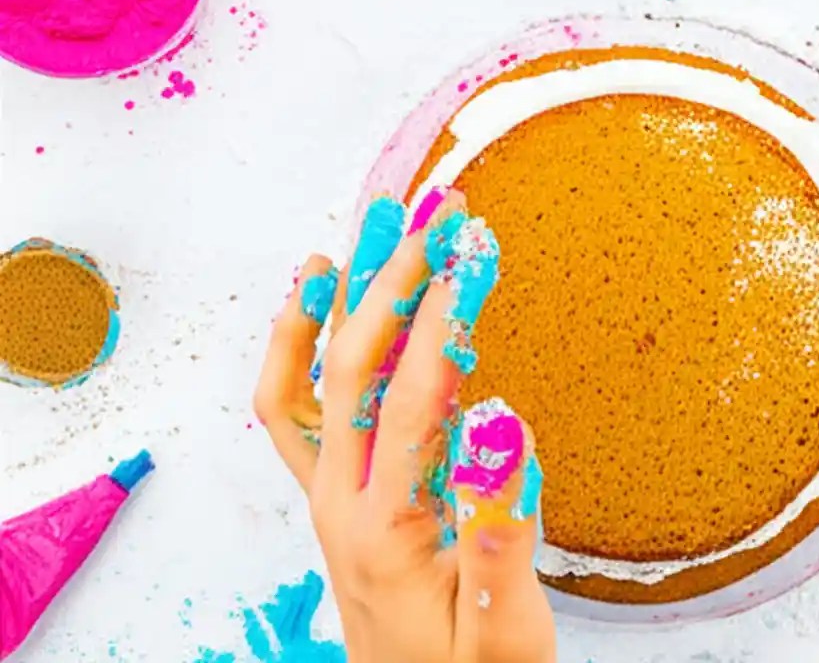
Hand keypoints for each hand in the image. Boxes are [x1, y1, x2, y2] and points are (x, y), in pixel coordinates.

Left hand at [254, 192, 554, 662]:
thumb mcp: (504, 631)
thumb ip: (501, 539)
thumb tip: (503, 432)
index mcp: (388, 527)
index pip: (412, 397)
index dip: (442, 319)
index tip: (472, 253)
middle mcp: (342, 500)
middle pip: (351, 367)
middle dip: (391, 281)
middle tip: (428, 214)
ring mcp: (329, 494)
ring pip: (313, 376)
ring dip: (341, 296)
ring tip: (365, 227)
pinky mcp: (335, 494)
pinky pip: (296, 407)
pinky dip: (303, 343)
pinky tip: (322, 296)